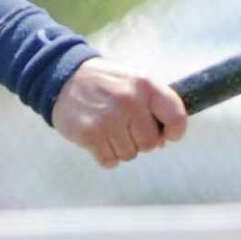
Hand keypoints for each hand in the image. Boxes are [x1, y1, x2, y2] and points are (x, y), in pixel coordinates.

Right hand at [50, 58, 187, 168]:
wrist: (64, 78)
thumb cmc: (107, 84)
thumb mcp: (134, 82)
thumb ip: (154, 106)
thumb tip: (164, 142)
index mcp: (146, 85)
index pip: (176, 117)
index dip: (175, 131)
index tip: (167, 134)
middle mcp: (129, 100)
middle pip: (150, 143)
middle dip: (139, 140)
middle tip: (123, 125)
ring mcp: (109, 118)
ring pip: (129, 155)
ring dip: (119, 147)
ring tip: (107, 126)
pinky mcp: (90, 133)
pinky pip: (109, 161)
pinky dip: (104, 155)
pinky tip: (96, 137)